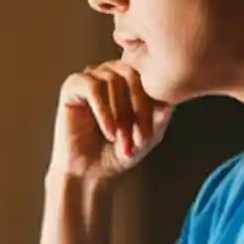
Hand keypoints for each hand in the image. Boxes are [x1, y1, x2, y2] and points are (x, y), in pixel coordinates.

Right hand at [48, 61, 172, 181]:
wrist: (88, 172)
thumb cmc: (118, 152)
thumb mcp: (147, 136)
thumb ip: (160, 118)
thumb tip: (171, 102)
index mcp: (132, 78)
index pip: (150, 77)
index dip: (154, 104)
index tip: (151, 135)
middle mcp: (112, 71)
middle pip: (133, 75)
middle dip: (139, 109)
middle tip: (139, 139)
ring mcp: (91, 76)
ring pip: (114, 80)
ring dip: (121, 114)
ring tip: (121, 140)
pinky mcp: (72, 85)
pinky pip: (93, 87)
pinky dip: (104, 111)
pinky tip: (109, 132)